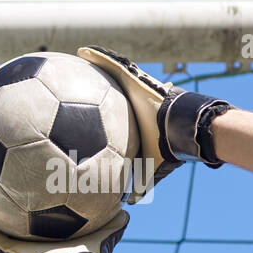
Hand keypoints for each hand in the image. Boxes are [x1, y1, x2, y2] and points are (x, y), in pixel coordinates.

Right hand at [0, 202, 127, 252]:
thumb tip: (127, 211)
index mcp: (41, 246)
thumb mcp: (99, 237)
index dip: (21, 218)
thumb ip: (112, 225)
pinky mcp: (4, 250)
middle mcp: (23, 249)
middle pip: (3, 231)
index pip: (27, 230)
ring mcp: (11, 251)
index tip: (18, 206)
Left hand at [76, 45, 233, 203]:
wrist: (180, 129)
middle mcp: (131, 100)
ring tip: (77, 56)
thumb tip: (130, 203)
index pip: (112, 113)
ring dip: (95, 63)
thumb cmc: (165, 147)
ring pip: (110, 71)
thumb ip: (139, 182)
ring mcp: (133, 86)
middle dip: (94, 83)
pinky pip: (112, 63)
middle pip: (108, 88)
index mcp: (131, 119)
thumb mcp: (148, 167)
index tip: (83, 114)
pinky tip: (83, 50)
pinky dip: (98, 56)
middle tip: (73, 80)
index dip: (100, 113)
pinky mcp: (134, 78)